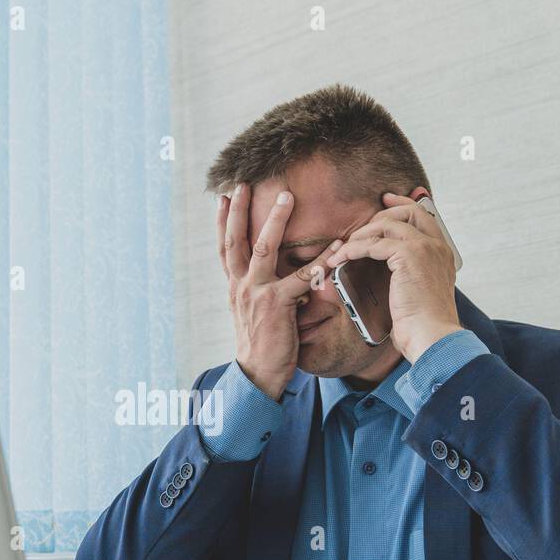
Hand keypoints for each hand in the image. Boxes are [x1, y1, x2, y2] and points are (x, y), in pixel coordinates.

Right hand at [217, 184, 339, 399]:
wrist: (257, 375)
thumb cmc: (261, 348)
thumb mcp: (252, 316)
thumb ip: (258, 293)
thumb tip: (271, 278)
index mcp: (235, 288)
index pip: (225, 249)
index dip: (222, 222)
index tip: (222, 198)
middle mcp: (241, 287)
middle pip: (236, 241)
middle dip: (238, 210)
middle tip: (243, 184)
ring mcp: (257, 293)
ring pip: (264, 248)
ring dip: (275, 220)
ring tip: (286, 197)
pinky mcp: (277, 304)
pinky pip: (303, 276)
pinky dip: (321, 260)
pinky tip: (336, 245)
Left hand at [326, 191, 460, 361]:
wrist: (432, 337)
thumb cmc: (422, 325)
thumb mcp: (418, 294)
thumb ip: (408, 276)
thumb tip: (385, 273)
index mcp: (441, 252)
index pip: (424, 215)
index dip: (403, 203)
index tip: (385, 200)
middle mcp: (436, 246)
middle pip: (407, 211)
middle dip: (379, 214)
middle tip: (356, 230)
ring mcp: (425, 248)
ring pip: (387, 224)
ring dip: (360, 235)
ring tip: (344, 250)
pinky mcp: (409, 256)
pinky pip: (374, 243)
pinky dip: (354, 249)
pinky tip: (342, 259)